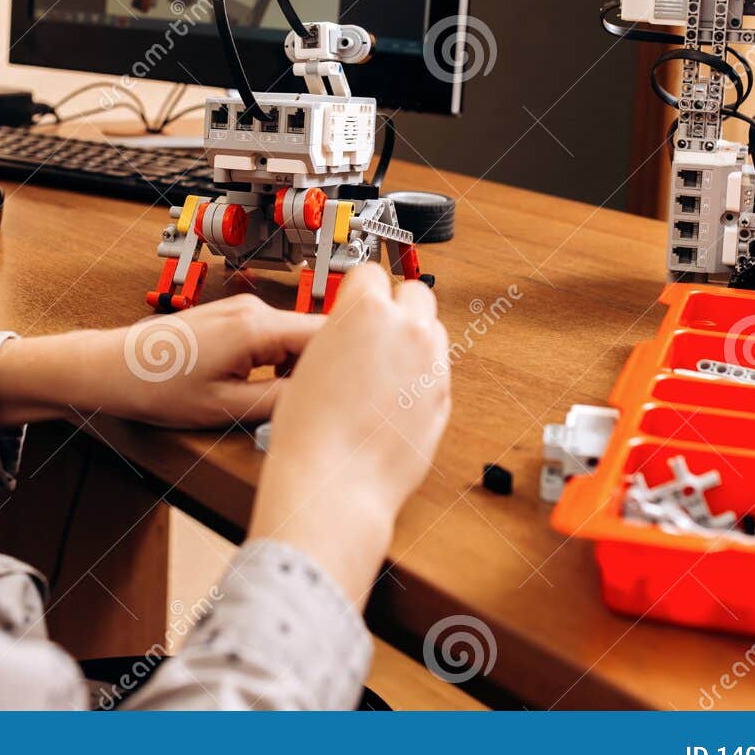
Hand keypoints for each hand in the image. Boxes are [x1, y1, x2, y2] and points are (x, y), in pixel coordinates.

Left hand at [0, 294, 322, 429]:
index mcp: (257, 326)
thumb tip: (322, 409)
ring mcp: (245, 311)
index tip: (370, 390)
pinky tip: (275, 394)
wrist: (110, 368)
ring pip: (299, 340)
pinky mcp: (235, 321)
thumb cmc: (155, 386)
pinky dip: (284, 366)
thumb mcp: (225, 409)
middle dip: (329, 372)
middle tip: (335, 408)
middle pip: (319, 337)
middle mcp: (255, 310)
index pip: (330, 337)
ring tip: (301, 406)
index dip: (354, 365)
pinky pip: (278, 341)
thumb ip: (280, 406)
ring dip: (305, 371)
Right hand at [248, 264, 450, 607]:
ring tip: (382, 370)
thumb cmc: (311, 431)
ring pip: (432, 329)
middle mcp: (406, 328)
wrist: (335, 482)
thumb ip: (342, 331)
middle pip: (414, 292)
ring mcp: (431, 362)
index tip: (356, 302)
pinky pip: (437, 369)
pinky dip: (421, 375)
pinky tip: (392, 398)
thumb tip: (353, 327)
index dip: (360, 289)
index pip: (372, 272)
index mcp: (365, 310)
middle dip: (397, 307)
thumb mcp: (311, 359)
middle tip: (373, 332)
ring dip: (414, 339)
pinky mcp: (444, 395)